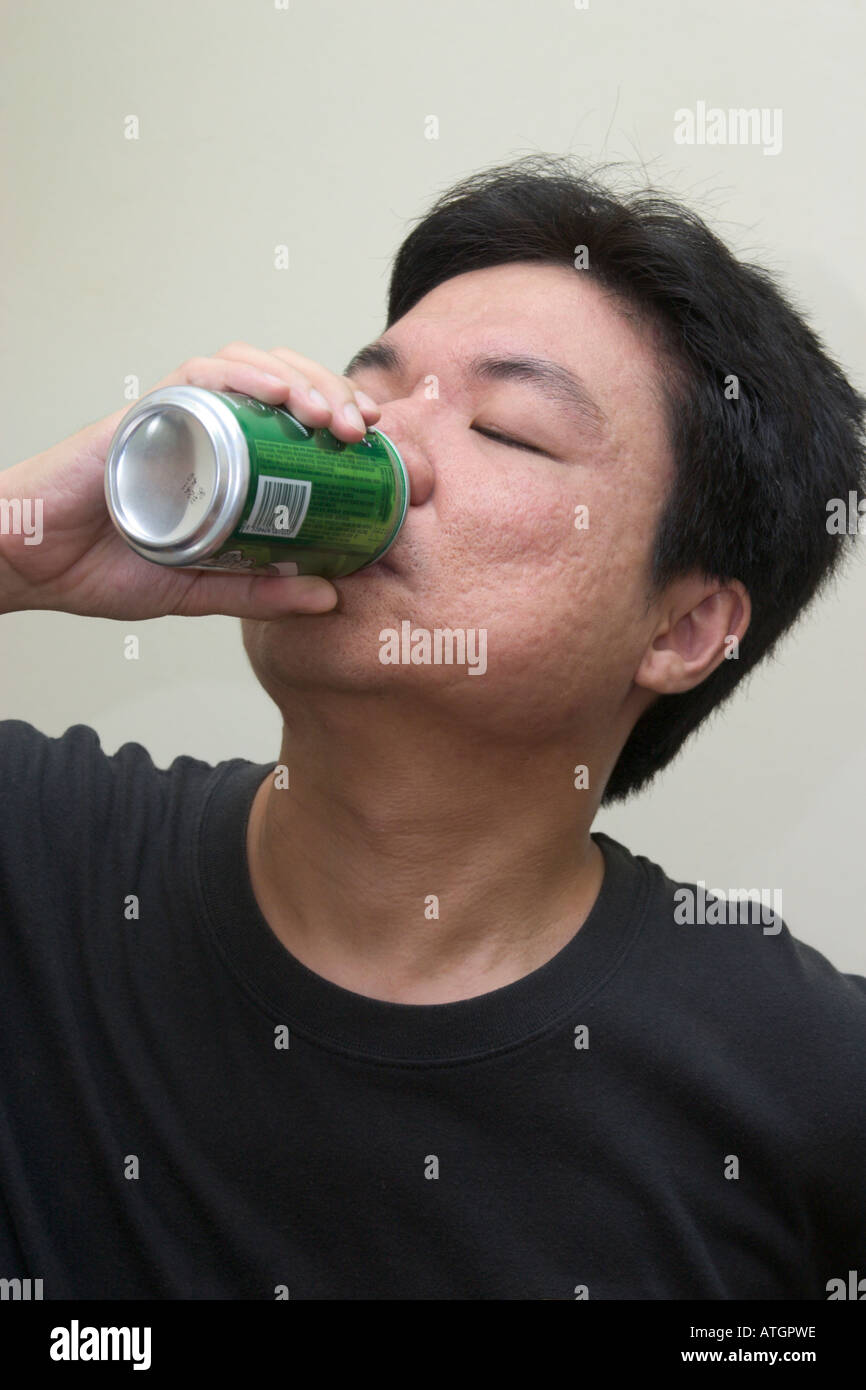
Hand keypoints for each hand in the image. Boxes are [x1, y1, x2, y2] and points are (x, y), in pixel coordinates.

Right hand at [0, 343, 380, 619]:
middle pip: (283, 383)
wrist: (31, 566)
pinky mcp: (144, 411)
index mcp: (223, 460)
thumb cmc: (103, 568)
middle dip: (334, 394)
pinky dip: (243, 374)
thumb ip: (259, 592)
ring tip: (332, 414)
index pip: (292, 418)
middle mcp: (205, 426)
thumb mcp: (199, 589)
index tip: (378, 444)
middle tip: (366, 432)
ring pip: (249, 365)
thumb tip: (331, 595)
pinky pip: (199, 374)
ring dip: (300, 379)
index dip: (341, 418)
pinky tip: (278, 391)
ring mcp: (176, 414)